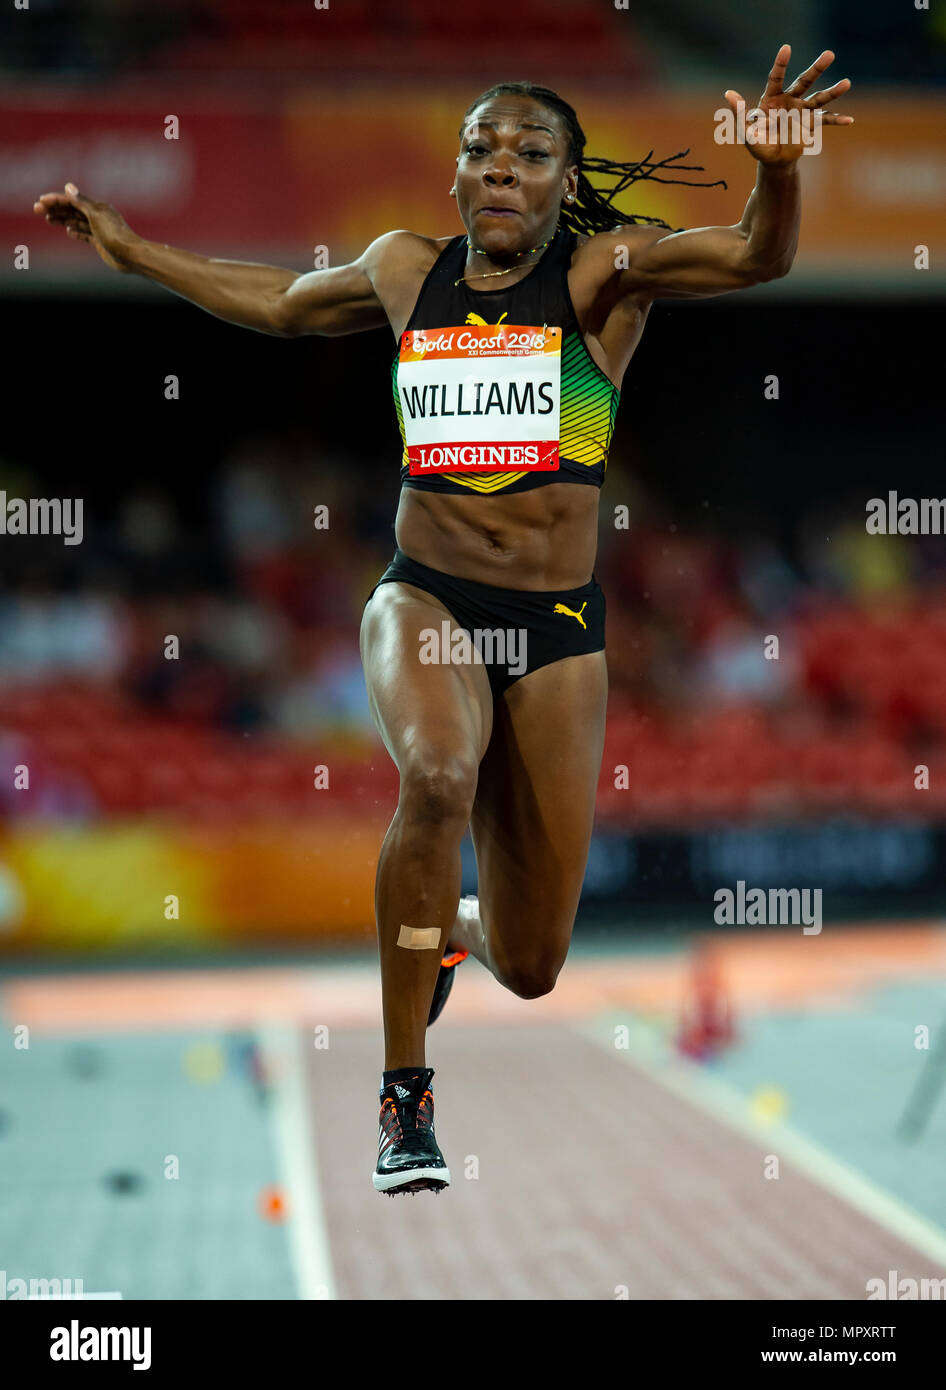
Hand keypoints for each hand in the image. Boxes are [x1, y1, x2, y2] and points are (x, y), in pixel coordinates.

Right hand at [32, 183, 140, 271]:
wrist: (131, 256)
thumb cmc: (115, 234)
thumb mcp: (95, 216)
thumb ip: (81, 202)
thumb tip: (68, 186)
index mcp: (96, 207)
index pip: (71, 200)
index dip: (55, 200)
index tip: (41, 202)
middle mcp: (97, 216)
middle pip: (72, 210)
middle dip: (55, 209)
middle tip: (37, 210)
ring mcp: (98, 229)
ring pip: (76, 221)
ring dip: (62, 219)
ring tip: (47, 219)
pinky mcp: (100, 241)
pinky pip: (85, 235)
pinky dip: (76, 232)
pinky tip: (68, 232)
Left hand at [724, 44, 853, 165]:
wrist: (773, 161)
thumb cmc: (758, 144)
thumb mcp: (745, 132)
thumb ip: (738, 113)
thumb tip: (728, 94)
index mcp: (772, 99)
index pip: (776, 78)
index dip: (781, 64)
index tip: (786, 48)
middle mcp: (790, 100)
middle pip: (804, 81)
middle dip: (817, 69)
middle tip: (830, 54)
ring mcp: (802, 111)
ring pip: (819, 98)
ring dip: (833, 92)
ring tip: (847, 83)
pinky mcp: (810, 125)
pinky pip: (825, 121)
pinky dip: (836, 121)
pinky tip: (849, 120)